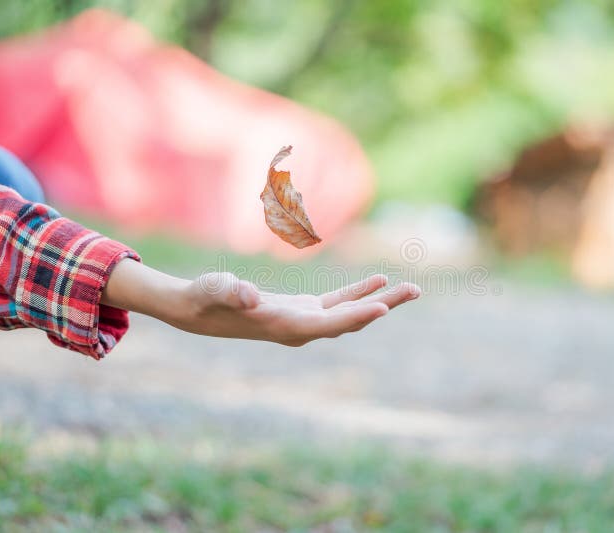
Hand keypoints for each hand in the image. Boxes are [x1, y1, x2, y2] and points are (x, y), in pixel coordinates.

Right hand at [102, 260, 419, 345]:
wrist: (197, 311)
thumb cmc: (204, 298)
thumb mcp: (214, 289)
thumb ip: (231, 291)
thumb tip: (250, 296)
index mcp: (285, 326)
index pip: (327, 323)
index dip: (355, 316)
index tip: (382, 309)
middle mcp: (301, 328)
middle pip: (351, 320)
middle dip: (383, 307)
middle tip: (416, 291)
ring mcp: (304, 320)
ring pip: (351, 313)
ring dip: (380, 301)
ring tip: (413, 290)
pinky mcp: (303, 310)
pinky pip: (339, 303)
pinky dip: (360, 293)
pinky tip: (379, 282)